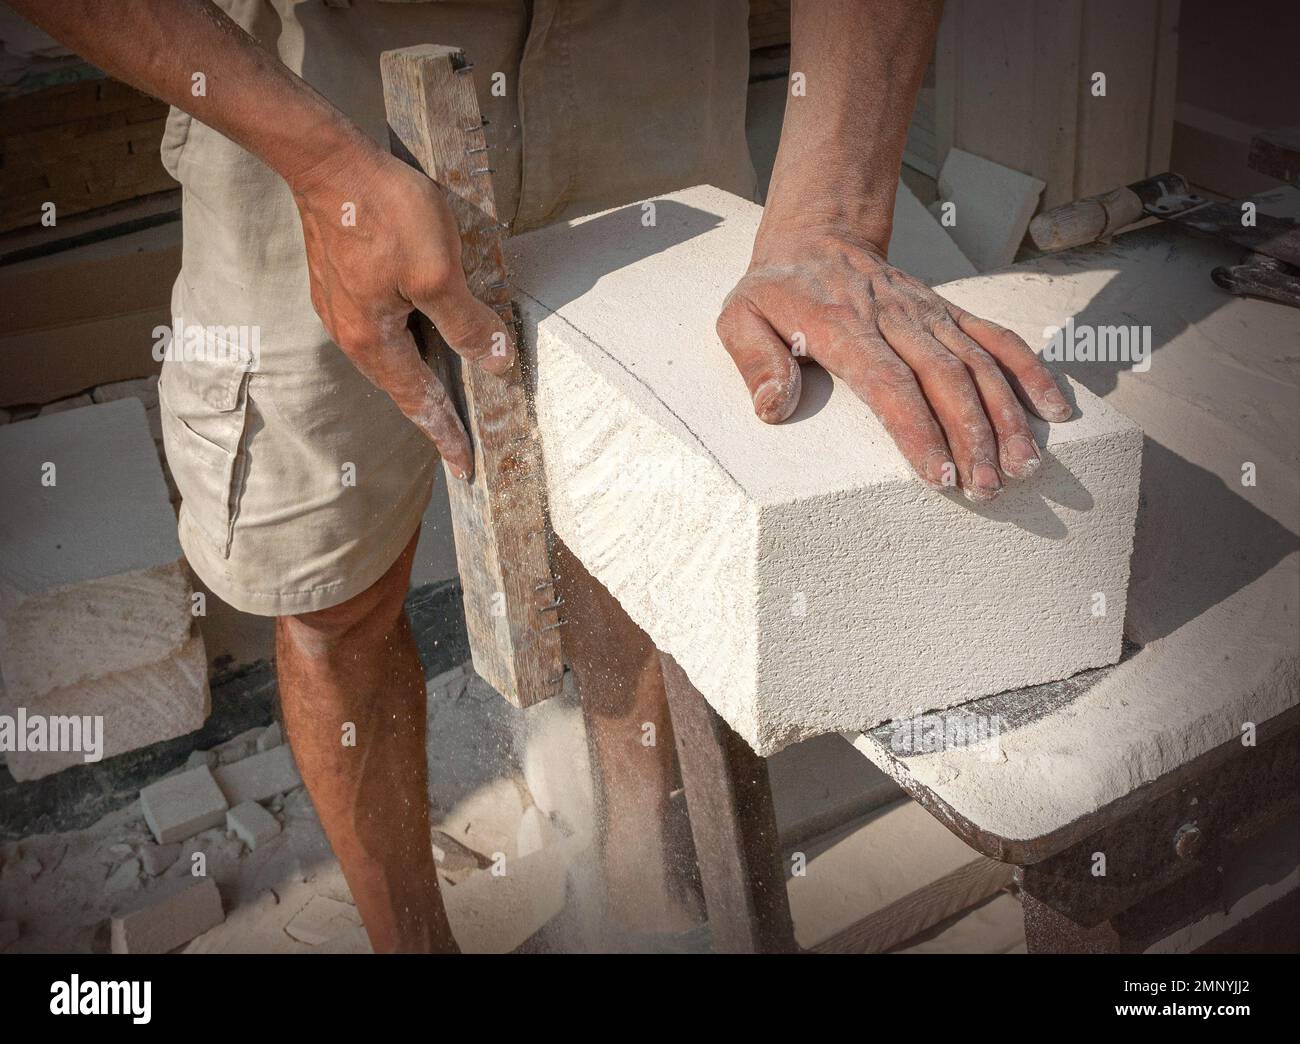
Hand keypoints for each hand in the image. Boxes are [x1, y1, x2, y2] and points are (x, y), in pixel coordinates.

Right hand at [292, 145, 513, 479]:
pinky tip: (423, 336)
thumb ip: (467, 323)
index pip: (419, 403)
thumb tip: (494, 363)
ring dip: (419, 380)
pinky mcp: (340, 283)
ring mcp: (341, 308)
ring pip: (390, 359)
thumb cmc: (383, 211)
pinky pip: (381, 330)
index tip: (465, 468)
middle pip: (401, 388)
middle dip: (433, 416)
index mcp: (374, 340)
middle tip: (459, 442)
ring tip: (446, 397)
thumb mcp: (440, 272)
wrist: (326, 160)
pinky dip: (406, 344)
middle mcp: (351, 333)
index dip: (445, 434)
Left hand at [717, 224, 1072, 500]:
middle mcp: (894, 317)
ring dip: (1005, 415)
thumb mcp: (739, 316)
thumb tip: (775, 406)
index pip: (888, 381)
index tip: (939, 473)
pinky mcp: (949, 312)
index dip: (917, 428)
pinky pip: (996, 337)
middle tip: (987, 487)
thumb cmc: (776, 290)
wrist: (816, 237)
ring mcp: (928, 313)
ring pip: (978, 362)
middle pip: (944, 377)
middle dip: (971, 435)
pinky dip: (1029, 371)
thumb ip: (755, 360)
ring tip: (1023, 466)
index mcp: (841, 324)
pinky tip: (1054, 410)